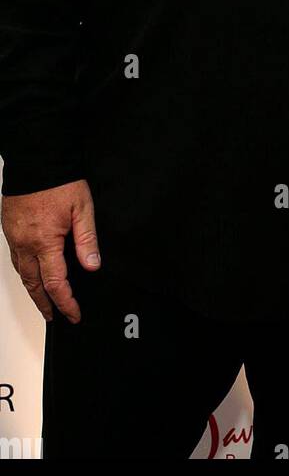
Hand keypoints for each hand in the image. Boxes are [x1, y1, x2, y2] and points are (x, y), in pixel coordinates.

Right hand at [1, 180, 100, 322]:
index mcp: (45, 241)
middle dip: (45, 304)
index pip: (55, 283)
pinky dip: (24, 271)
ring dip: (33, 290)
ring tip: (43, 301)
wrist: (36, 159)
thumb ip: (87, 240)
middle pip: (33, 284)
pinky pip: (15, 258)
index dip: (66, 302)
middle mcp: (25, 243)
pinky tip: (31, 272)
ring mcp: (15, 237)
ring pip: (22, 273)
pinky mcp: (10, 228)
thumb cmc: (59, 180)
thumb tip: (92, 266)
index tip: (73, 314)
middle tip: (55, 317)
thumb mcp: (83, 209)